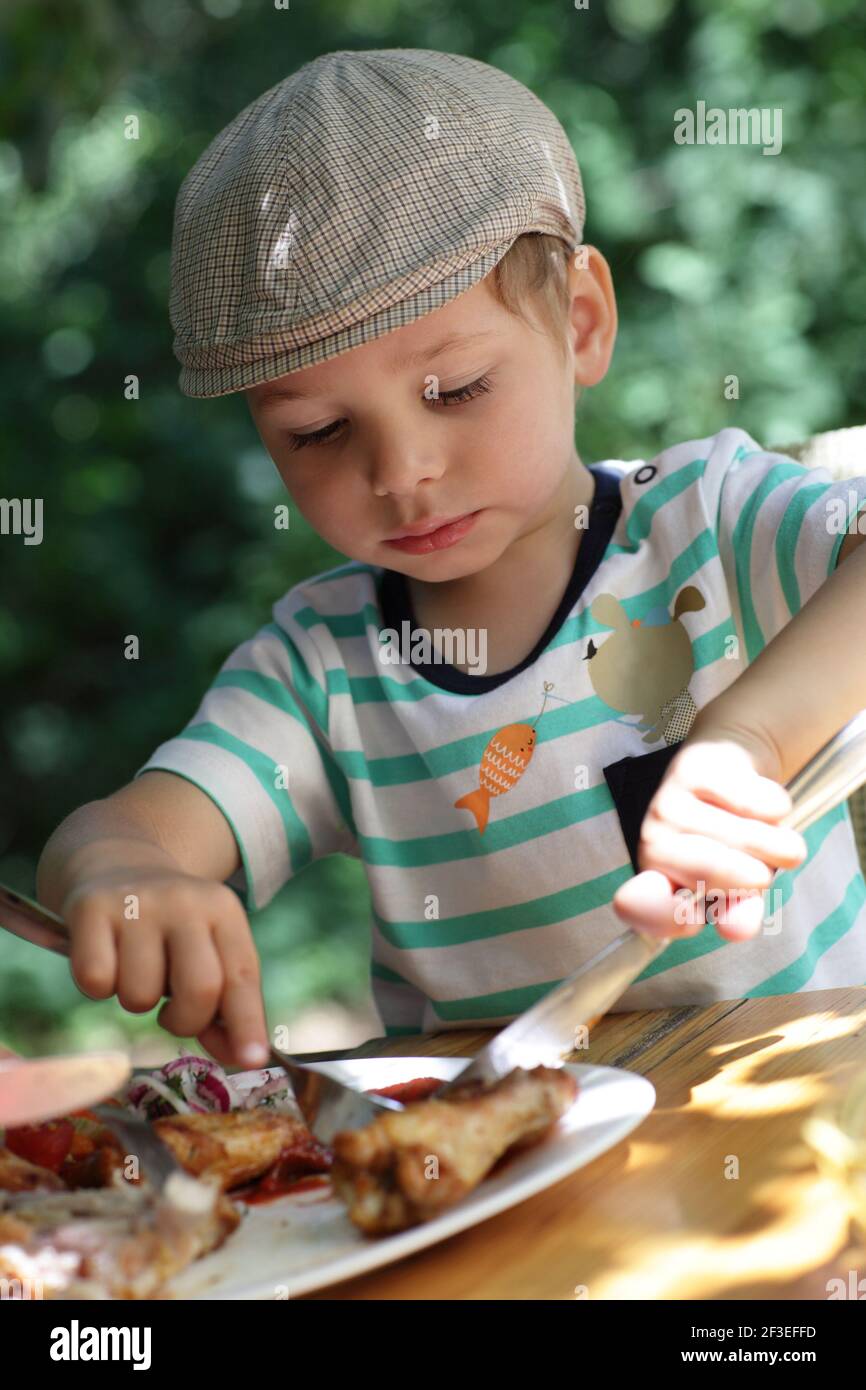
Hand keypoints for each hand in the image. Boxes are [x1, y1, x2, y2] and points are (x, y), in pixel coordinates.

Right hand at [62, 863, 269, 1068]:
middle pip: (200, 990)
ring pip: (141, 995)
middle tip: (171, 1012)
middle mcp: (185, 901)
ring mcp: (137, 903)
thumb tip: (242, 1057)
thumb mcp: (207, 950)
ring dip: (136, 1001)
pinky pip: (95, 982)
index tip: (251, 1060)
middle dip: (185, 1022)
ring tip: (136, 970)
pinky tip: (107, 960)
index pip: (241, 976)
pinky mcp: (91, 908)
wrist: (118, 863)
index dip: (248, 1023)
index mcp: (223, 910)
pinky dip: (98, 987)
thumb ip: (225, 1007)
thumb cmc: (170, 929)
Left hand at [611, 729, 807, 941]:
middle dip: (757, 877)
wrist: (727, 769)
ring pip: (751, 839)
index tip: (696, 918)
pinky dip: (777, 810)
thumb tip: (738, 928)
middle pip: (717, 873)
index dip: (668, 918)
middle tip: (757, 866)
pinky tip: (763, 805)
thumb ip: (737, 912)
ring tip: (768, 837)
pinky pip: (763, 805)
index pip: (640, 907)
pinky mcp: (697, 769)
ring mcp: (670, 802)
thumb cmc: (730, 841)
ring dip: (778, 844)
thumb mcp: (735, 885)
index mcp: (656, 879)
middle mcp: (652, 841)